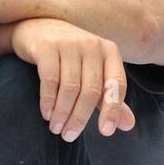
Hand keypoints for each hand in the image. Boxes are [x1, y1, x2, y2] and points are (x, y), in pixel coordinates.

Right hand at [9, 17, 135, 140]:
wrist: (35, 27)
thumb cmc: (68, 55)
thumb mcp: (92, 72)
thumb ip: (108, 97)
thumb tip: (128, 125)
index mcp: (108, 51)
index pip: (117, 84)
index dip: (113, 110)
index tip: (105, 132)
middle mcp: (91, 45)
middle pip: (91, 90)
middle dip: (80, 117)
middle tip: (69, 136)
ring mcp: (68, 43)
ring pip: (70, 87)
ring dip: (62, 113)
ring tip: (56, 129)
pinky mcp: (46, 46)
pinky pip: (49, 79)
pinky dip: (48, 100)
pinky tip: (46, 114)